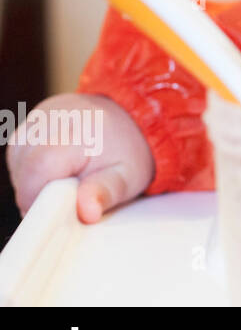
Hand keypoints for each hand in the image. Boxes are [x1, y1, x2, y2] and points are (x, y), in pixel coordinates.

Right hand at [5, 92, 153, 222]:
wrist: (132, 117)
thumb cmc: (128, 150)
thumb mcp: (128, 176)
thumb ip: (105, 193)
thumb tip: (87, 212)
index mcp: (76, 129)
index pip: (36, 172)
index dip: (43, 200)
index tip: (62, 209)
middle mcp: (49, 118)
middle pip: (24, 171)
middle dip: (42, 193)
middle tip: (72, 193)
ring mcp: (36, 118)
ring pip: (18, 166)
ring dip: (37, 181)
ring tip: (69, 178)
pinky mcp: (29, 123)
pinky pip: (19, 157)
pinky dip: (33, 170)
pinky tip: (58, 168)